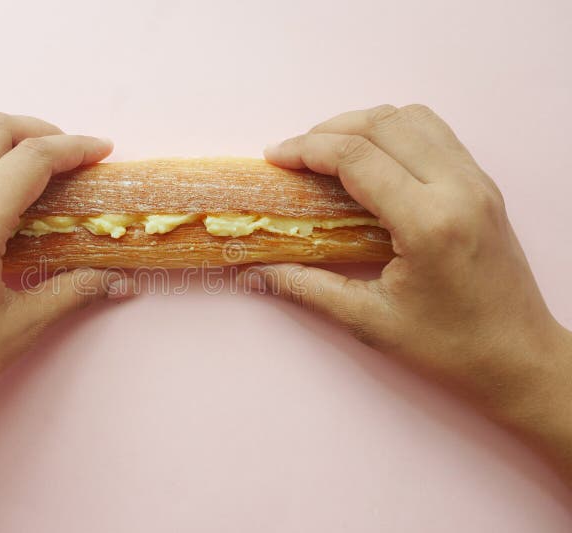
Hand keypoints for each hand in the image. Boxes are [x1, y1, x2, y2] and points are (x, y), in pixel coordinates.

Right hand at [247, 104, 571, 479]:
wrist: (520, 358)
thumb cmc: (449, 348)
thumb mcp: (369, 321)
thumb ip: (305, 288)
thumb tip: (252, 275)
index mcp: (428, 222)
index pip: (357, 157)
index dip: (307, 149)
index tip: (274, 157)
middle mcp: (458, 188)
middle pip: (382, 124)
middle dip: (328, 130)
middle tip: (293, 154)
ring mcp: (477, 182)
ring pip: (412, 118)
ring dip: (362, 124)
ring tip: (328, 151)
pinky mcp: (484, 185)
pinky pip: (434, 133)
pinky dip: (394, 132)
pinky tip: (371, 159)